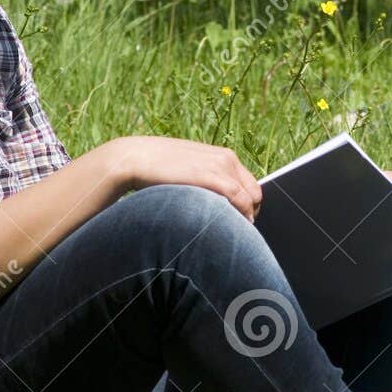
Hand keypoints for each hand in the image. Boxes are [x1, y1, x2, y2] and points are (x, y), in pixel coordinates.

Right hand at [112, 136, 262, 221]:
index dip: (248, 206)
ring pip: (250, 199)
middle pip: (255, 193)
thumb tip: (216, 204)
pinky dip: (242, 216)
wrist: (135, 158)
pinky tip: (231, 228)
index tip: (240, 221)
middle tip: (236, 230)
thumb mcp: (189, 171)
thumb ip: (206, 182)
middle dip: (250, 214)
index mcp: (224, 156)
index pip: (250, 185)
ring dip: (245, 218)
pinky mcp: (213, 176)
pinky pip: (240, 200)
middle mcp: (227, 159)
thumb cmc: (157, 170)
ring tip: (232, 234)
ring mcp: (221, 166)